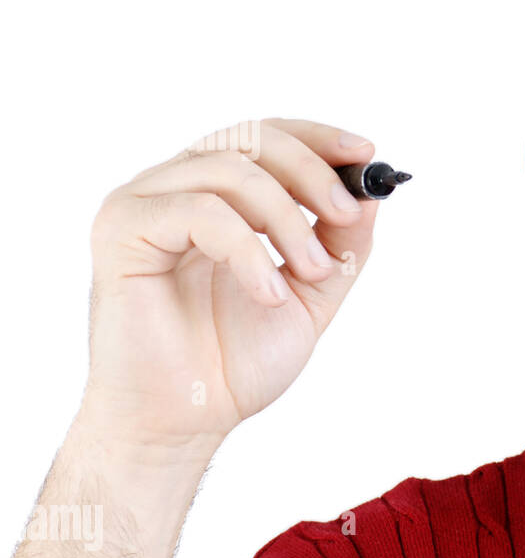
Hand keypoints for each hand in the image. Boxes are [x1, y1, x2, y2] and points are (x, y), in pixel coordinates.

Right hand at [78, 118, 380, 448]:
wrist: (186, 420)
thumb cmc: (236, 359)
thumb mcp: (313, 291)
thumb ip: (341, 242)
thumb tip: (369, 193)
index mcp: (217, 195)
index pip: (267, 138)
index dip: (318, 138)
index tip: (365, 153)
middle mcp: (177, 187)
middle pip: (251, 138)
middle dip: (312, 172)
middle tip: (346, 214)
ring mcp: (145, 203)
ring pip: (231, 171)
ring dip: (289, 221)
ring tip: (312, 274)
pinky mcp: (122, 229)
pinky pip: (199, 212)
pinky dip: (248, 251)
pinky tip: (268, 294)